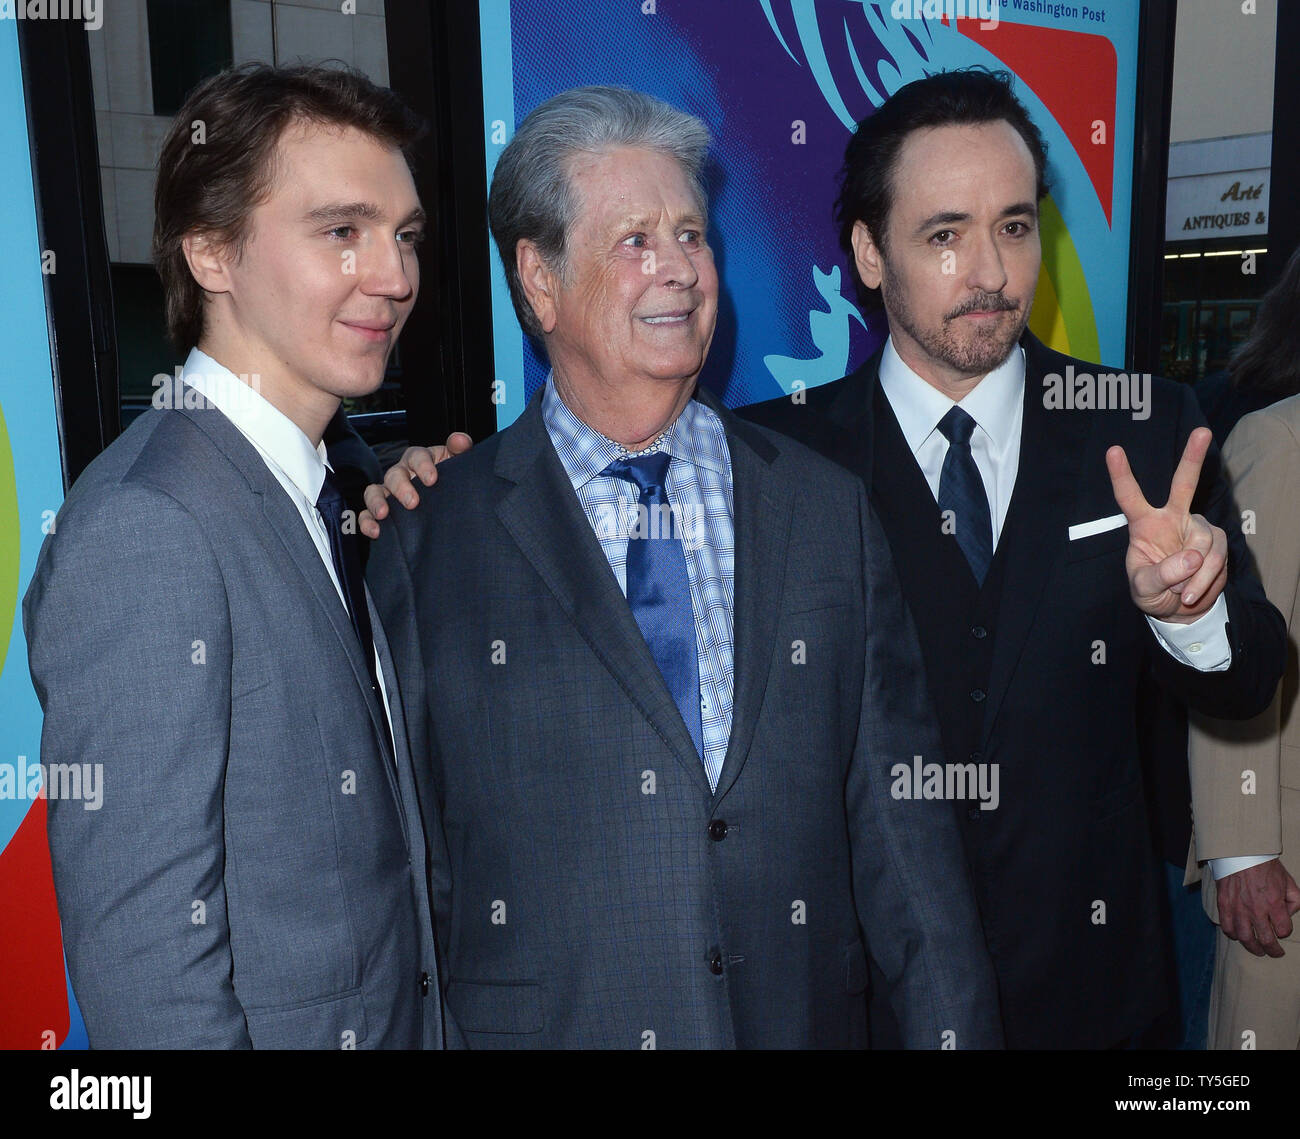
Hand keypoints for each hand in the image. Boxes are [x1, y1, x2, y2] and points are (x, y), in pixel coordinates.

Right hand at [359, 433, 472, 538]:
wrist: (450, 503)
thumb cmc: (451, 479)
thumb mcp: (458, 463)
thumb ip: (460, 449)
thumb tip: (460, 440)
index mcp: (419, 460)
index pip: (417, 456)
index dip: (422, 466)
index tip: (432, 480)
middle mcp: (401, 474)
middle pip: (394, 474)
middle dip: (401, 488)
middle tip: (412, 502)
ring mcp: (388, 493)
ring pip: (374, 491)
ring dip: (376, 502)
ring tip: (383, 514)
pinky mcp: (380, 512)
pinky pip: (367, 515)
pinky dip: (367, 522)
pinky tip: (375, 532)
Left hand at [1106, 427, 1227, 622]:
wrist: (1177, 608)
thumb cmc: (1152, 591)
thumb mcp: (1144, 588)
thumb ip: (1161, 574)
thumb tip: (1192, 557)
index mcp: (1143, 524)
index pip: (1129, 496)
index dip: (1121, 474)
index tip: (1113, 450)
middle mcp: (1171, 518)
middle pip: (1183, 484)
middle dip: (1193, 458)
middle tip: (1202, 432)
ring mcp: (1196, 528)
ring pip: (1203, 542)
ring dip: (1195, 574)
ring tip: (1181, 592)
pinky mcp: (1216, 542)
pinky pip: (1216, 558)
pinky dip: (1206, 580)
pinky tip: (1193, 591)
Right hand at [1217, 859, 1299, 956]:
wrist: (1240, 853)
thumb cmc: (1265, 866)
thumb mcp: (1288, 881)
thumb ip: (1294, 900)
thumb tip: (1289, 913)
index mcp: (1274, 902)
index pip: (1283, 930)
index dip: (1285, 932)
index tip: (1283, 930)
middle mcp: (1256, 909)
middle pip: (1265, 939)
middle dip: (1273, 950)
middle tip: (1274, 953)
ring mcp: (1238, 908)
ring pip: (1245, 937)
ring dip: (1252, 947)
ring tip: (1257, 950)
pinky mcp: (1224, 904)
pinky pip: (1227, 926)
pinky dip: (1233, 934)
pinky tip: (1237, 935)